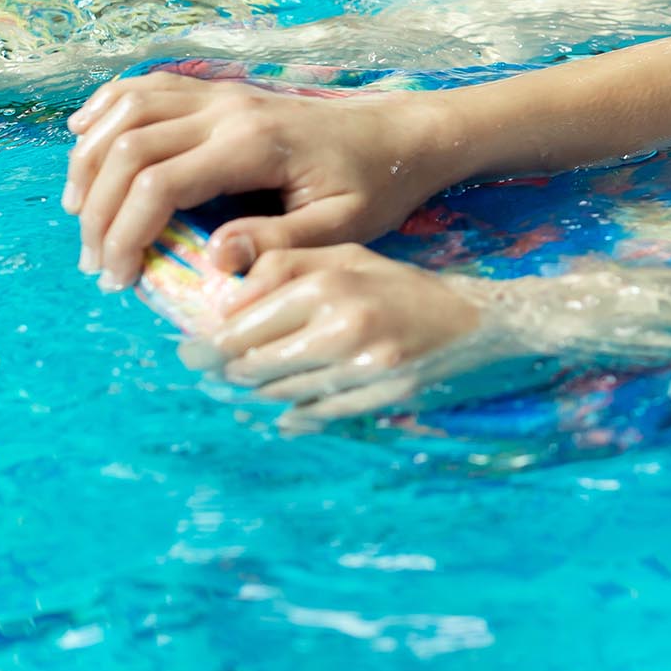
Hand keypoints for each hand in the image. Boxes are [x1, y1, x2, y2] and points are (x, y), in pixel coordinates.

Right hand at [66, 73, 456, 290]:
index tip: (118, 279)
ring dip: (89, 160)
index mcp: (253, 145)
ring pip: (125, 109)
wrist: (400, 136)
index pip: (157, 184)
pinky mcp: (219, 92)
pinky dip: (106, 109)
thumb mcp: (341, 229)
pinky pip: (145, 86)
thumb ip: (277, 243)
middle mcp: (227, 110)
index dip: (123, 234)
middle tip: (97, 263)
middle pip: (126, 148)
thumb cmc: (375, 187)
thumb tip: (213, 259)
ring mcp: (220, 94)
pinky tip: (86, 139)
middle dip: (97, 209)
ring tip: (83, 215)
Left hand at [181, 245, 522, 422]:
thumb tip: (225, 302)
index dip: (207, 344)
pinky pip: (313, 415)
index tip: (192, 349)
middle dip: (224, 372)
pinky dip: (294, 414)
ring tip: (249, 384)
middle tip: (210, 371)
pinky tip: (289, 406)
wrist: (479, 319)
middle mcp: (341, 324)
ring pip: (277, 394)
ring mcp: (362, 366)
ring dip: (257, 393)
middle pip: (251, 365)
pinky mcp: (380, 397)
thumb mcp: (347, 255)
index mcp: (327, 282)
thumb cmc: (401, 285)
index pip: (242, 326)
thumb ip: (285, 267)